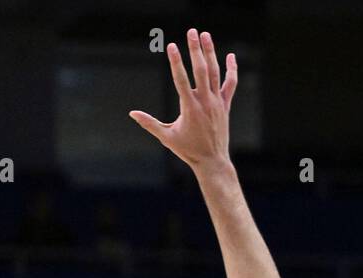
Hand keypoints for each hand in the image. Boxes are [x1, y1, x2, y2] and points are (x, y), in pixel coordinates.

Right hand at [129, 29, 237, 172]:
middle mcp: (205, 102)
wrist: (212, 160)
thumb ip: (149, 123)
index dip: (176, 62)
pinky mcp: (225, 105)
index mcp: (190, 108)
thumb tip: (132, 114)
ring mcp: (217, 102)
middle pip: (201, 70)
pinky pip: (230, 84)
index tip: (172, 46)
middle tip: (191, 32)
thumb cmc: (187, 150)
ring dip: (211, 52)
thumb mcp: (166, 137)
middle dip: (195, 50)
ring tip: (205, 35)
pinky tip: (230, 56)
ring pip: (215, 72)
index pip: (181, 79)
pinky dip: (231, 69)